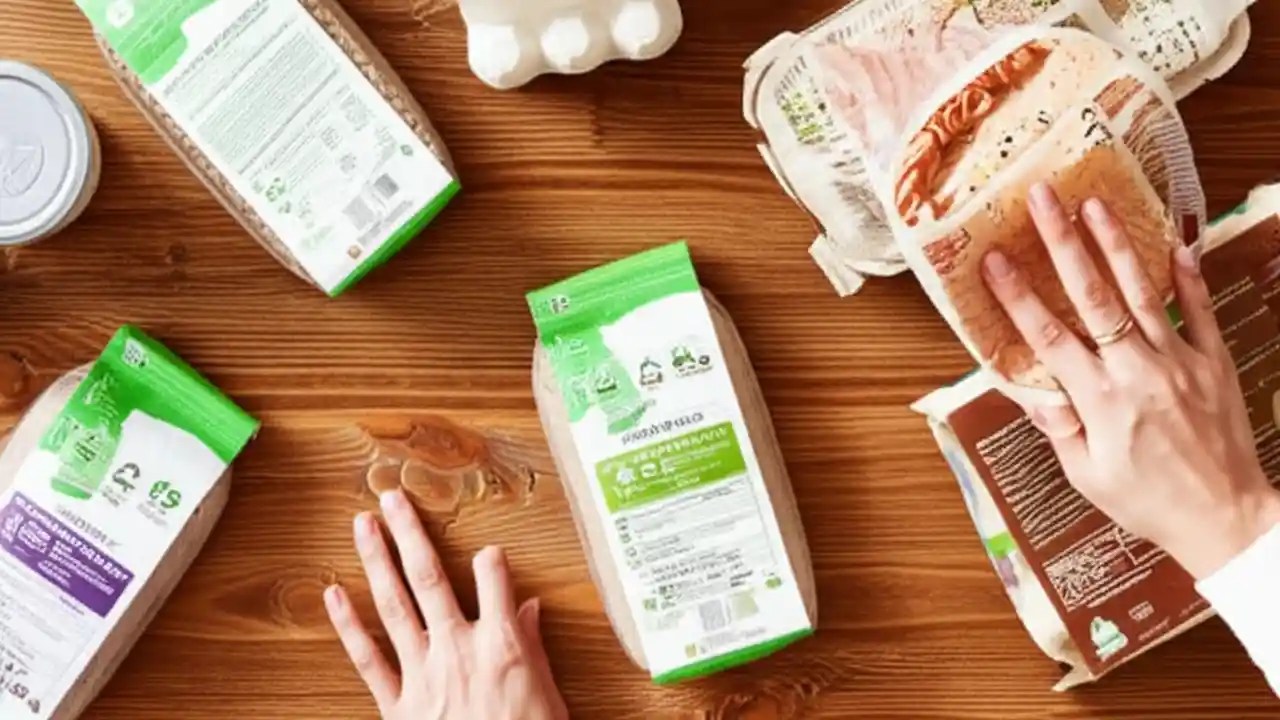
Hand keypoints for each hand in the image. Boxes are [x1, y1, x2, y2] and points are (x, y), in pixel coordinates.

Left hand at [324, 489, 568, 719]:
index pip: (494, 580)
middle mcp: (458, 651)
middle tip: (393, 499)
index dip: (491, 560)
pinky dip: (349, 627)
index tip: (488, 550)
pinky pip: (369, 660)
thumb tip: (529, 610)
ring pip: (395, 607)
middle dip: (411, 534)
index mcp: (502, 646)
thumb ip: (534, 649)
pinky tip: (334, 595)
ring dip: (377, 562)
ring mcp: (423, 676)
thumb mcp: (549, 698)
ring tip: (363, 526)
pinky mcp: (398, 707)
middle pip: (430, 579)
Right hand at [982, 183, 1279, 579]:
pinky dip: (1188, 276)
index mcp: (1099, 402)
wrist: (1225, 519)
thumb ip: (1059, 428)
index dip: (1018, 296)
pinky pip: (1200, 311)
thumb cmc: (1148, 503)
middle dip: (1064, 243)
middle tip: (1045, 200)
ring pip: (1142, 292)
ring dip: (1116, 244)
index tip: (994, 260)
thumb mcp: (1087, 475)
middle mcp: (1137, 372)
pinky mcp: (1212, 363)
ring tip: (1096, 203)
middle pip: (1092, 297)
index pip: (1048, 338)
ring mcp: (1178, 362)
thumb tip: (1030, 391)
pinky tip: (1176, 242)